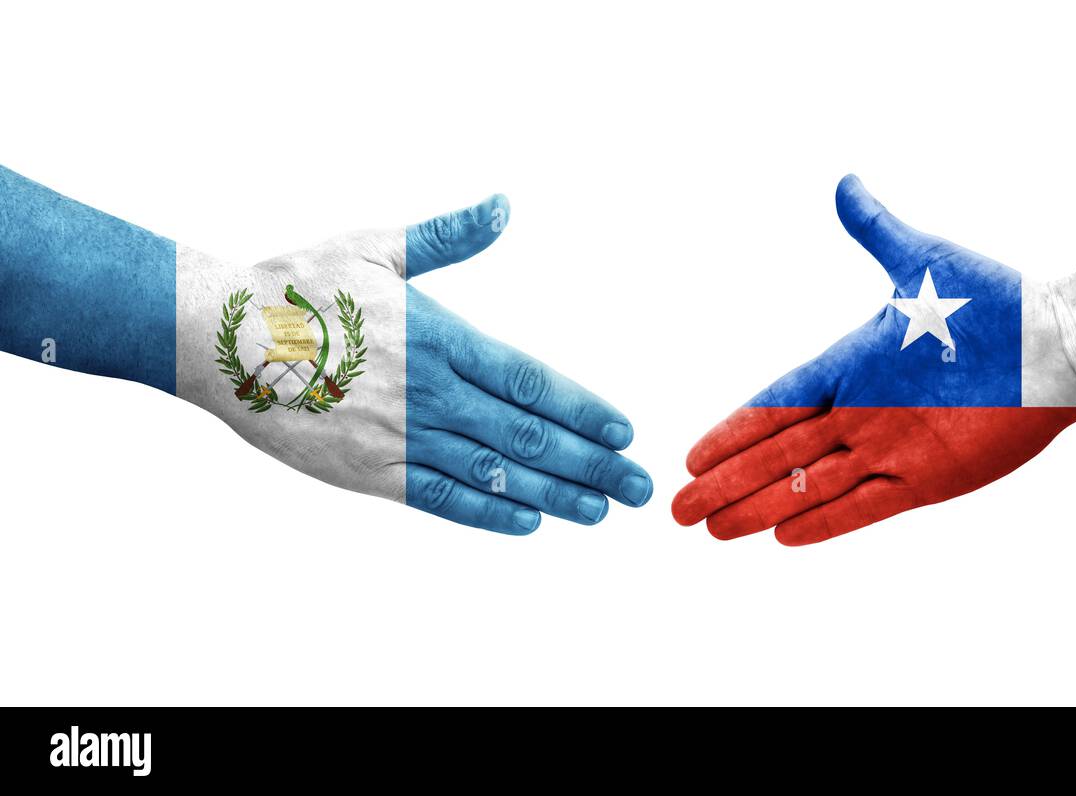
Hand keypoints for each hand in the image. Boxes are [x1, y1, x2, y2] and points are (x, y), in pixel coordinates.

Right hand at [182, 196, 651, 534]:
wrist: (215, 335)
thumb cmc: (297, 286)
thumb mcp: (377, 248)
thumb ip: (449, 237)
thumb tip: (504, 205)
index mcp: (440, 338)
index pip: (530, 381)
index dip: (583, 410)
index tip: (624, 432)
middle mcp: (429, 392)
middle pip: (526, 435)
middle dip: (590, 464)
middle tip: (637, 488)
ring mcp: (399, 436)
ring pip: (492, 473)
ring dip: (553, 494)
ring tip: (599, 511)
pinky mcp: (366, 471)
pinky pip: (439, 498)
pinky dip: (486, 513)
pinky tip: (527, 524)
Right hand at [672, 175, 1075, 544]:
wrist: (1059, 348)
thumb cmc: (995, 304)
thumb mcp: (922, 262)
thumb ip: (876, 230)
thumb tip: (845, 183)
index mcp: (850, 365)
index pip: (774, 406)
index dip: (731, 431)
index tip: (690, 454)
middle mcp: (861, 413)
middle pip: (777, 456)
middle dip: (725, 482)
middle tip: (676, 509)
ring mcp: (891, 450)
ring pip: (808, 486)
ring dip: (759, 508)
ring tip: (712, 530)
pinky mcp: (926, 481)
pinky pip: (863, 508)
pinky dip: (823, 523)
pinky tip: (782, 537)